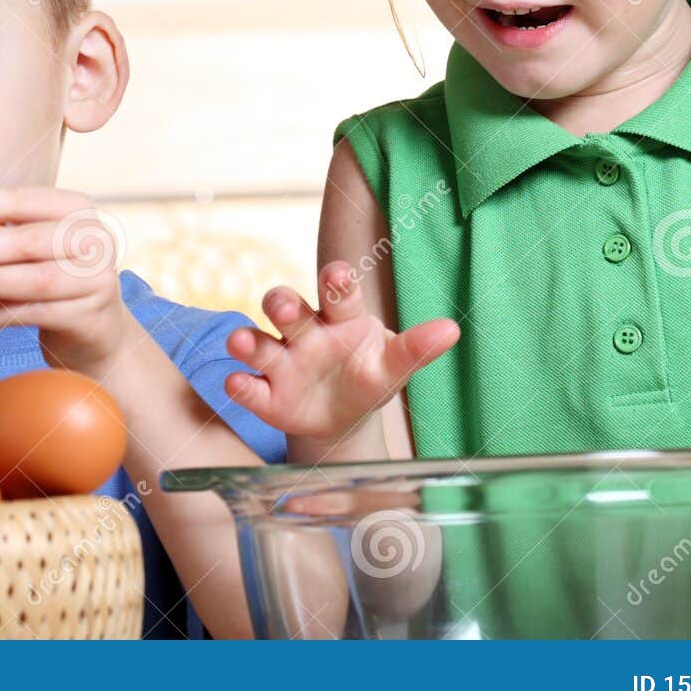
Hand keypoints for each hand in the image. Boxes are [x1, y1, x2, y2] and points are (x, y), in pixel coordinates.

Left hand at [0, 187, 132, 373]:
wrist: (95, 327)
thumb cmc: (49, 273)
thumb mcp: (31, 244)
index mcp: (77, 210)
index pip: (28, 200)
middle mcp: (95, 240)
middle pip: (31, 242)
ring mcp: (98, 279)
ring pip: (36, 281)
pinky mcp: (90, 315)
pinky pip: (38, 315)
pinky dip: (0, 317)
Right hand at [224, 261, 458, 440]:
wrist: (343, 416)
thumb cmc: (368, 376)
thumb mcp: (394, 365)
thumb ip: (417, 348)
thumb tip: (452, 330)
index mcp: (341, 318)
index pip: (338, 294)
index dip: (336, 282)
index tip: (338, 274)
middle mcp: (305, 332)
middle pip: (287, 308)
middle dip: (282, 304)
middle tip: (285, 306)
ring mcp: (282, 362)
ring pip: (259, 343)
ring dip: (248, 340)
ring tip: (239, 341)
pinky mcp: (265, 395)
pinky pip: (248, 387)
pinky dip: (240, 384)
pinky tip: (237, 383)